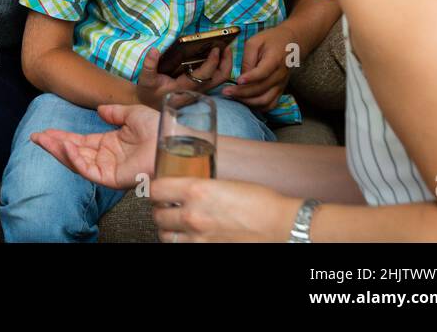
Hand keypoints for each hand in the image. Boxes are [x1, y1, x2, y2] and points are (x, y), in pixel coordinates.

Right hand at [31, 102, 159, 190]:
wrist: (172, 138)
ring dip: (60, 151)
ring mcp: (109, 169)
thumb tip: (100, 110)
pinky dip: (76, 160)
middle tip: (35, 137)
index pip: (81, 142)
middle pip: (74, 153)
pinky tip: (66, 147)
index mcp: (111, 144)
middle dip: (54, 145)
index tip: (45, 131)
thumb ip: (115, 113)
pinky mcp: (113, 178)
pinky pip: (89, 171)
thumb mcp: (132, 114)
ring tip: (44, 139)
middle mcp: (107, 158)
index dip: (63, 137)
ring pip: (78, 163)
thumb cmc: (159, 128)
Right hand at [134, 41, 233, 108]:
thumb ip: (148, 65)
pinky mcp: (199, 88)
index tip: (215, 48)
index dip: (212, 62)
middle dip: (226, 62)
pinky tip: (216, 56)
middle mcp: (196, 90)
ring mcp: (199, 90)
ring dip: (225, 64)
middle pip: (219, 79)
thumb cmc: (149, 92)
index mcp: (184, 87)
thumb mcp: (145, 79)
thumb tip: (154, 50)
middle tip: (227, 46)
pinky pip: (214, 79)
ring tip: (224, 48)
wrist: (150, 105)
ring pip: (219, 80)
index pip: (204, 75)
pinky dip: (219, 67)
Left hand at [151, 177, 300, 242]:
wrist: (282, 226)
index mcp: (195, 190)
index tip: (159, 191)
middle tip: (170, 208)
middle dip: (162, 210)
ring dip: (170, 229)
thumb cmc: (260, 202)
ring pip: (166, 235)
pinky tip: (191, 237)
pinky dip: (182, 242)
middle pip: (157, 214)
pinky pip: (181, 248)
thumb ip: (198, 187)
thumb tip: (182, 189)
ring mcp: (198, 238)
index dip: (155, 189)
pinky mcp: (206, 252)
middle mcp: (192, 215)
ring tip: (179, 225)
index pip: (155, 189)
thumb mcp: (222, 183)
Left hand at [223, 24, 292, 111]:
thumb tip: (242, 77)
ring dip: (248, 101)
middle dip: (242, 92)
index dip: (250, 78)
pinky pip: (270, 105)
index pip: (263, 72)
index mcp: (275, 59)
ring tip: (233, 97)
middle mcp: (280, 75)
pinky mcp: (280, 90)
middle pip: (261, 89)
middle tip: (225, 91)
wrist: (290, 43)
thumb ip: (248, 58)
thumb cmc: (270, 40)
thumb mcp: (255, 41)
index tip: (238, 80)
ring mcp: (281, 85)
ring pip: (265, 101)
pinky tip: (245, 101)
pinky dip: (258, 107)